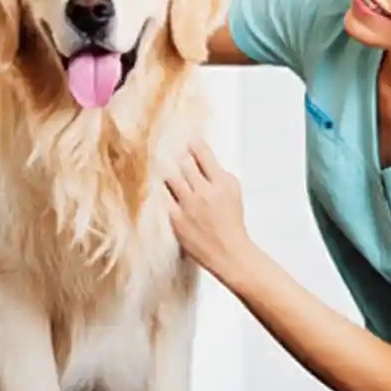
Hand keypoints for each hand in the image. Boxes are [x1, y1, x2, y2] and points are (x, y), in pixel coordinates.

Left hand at [166, 140, 254, 283]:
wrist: (229, 252)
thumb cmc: (231, 223)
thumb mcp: (233, 192)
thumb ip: (219, 175)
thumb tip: (203, 159)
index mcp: (222, 183)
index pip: (204, 154)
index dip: (194, 143)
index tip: (188, 137)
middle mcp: (204, 191)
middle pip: (184, 163)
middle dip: (178, 154)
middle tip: (171, 147)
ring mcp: (188, 205)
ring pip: (171, 177)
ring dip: (167, 170)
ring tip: (161, 164)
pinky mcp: (176, 218)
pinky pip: (163, 197)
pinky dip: (161, 190)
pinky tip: (157, 185)